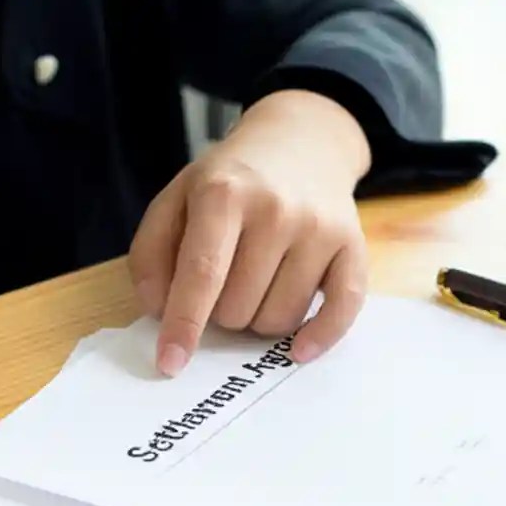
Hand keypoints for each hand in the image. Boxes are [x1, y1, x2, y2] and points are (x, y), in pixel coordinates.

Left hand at [128, 90, 371, 376]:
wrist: (300, 141)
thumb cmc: (230, 181)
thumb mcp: (177, 199)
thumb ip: (152, 254)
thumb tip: (160, 311)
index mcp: (224, 194)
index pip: (203, 274)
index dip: (184, 325)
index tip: (170, 364)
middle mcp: (276, 209)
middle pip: (238, 308)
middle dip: (221, 313)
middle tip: (225, 283)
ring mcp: (319, 227)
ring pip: (279, 319)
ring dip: (259, 318)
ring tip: (257, 283)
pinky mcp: (353, 244)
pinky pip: (341, 310)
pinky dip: (318, 337)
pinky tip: (299, 348)